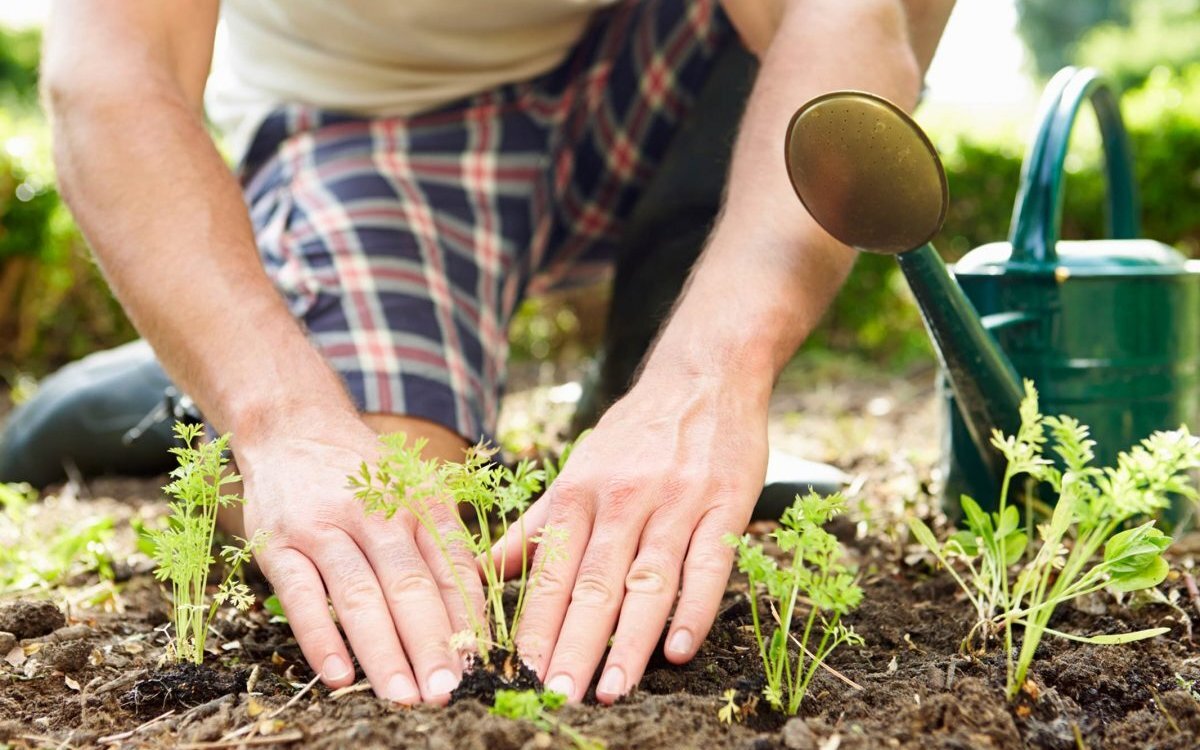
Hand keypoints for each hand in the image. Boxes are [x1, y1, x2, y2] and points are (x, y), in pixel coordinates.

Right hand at [237, 411, 482, 703]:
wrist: (292, 426)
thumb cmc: (364, 473)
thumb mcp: (413, 490)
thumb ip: (441, 544)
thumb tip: (473, 618)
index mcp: (418, 501)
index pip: (451, 565)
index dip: (467, 618)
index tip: (480, 664)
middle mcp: (375, 513)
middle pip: (409, 585)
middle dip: (431, 643)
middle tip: (447, 690)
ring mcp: (324, 527)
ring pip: (359, 595)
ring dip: (383, 651)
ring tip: (403, 695)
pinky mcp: (278, 543)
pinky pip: (301, 595)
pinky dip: (321, 637)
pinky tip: (339, 675)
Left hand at [495, 374, 768, 702]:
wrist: (703, 377)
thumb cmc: (634, 434)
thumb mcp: (577, 471)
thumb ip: (537, 526)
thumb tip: (484, 571)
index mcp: (580, 494)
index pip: (551, 572)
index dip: (536, 626)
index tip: (519, 674)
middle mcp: (622, 500)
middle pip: (594, 583)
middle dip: (574, 644)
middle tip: (558, 696)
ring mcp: (675, 503)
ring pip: (648, 580)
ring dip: (630, 640)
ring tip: (612, 689)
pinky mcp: (724, 505)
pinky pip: (709, 564)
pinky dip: (694, 608)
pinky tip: (679, 649)